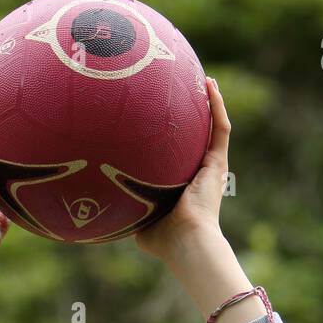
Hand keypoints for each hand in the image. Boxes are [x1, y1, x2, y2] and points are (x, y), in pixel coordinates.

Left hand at [134, 77, 230, 263]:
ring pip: (214, 128)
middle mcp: (200, 173)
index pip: (181, 156)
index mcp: (184, 184)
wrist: (184, 241)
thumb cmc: (162, 238)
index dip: (176, 138)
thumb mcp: (139, 218)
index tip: (163, 121)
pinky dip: (218, 106)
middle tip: (185, 93)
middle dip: (196, 116)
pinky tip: (210, 85)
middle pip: (200, 137)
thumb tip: (102, 206)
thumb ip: (126, 208)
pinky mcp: (218, 163)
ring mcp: (212, 167)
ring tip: (205, 80)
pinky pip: (221, 128)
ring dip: (211, 103)